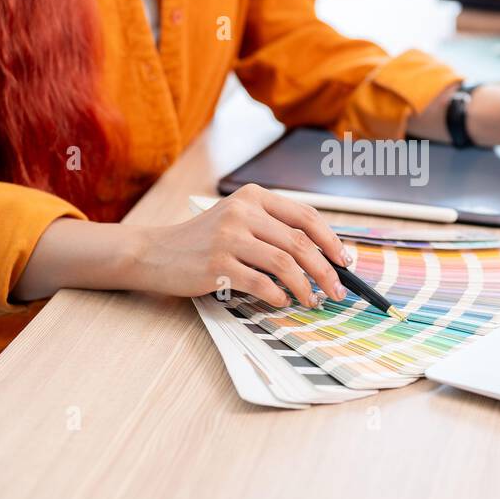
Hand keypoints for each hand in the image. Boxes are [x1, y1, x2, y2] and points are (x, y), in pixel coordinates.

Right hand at [122, 184, 351, 307]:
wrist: (155, 253)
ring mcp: (228, 238)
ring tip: (312, 300)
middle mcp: (242, 212)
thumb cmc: (203, 241)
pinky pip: (261, 283)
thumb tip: (320, 256)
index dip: (330, 240)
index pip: (305, 215)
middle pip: (299, 242)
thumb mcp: (237, 220)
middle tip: (336, 290)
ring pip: (284, 263)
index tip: (344, 261)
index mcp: (253, 197)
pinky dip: (278, 295)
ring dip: (305, 286)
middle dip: (325, 270)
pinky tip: (282, 301)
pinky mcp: (217, 265)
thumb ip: (271, 228)